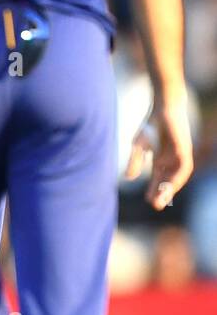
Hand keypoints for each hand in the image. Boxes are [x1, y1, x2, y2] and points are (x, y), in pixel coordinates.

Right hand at [125, 96, 193, 210]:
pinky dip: (177, 178)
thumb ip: (135, 161)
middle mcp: (171, 161)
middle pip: (167, 181)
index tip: (148, 202)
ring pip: (176, 177)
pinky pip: (184, 168)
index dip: (153, 190)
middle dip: (162, 194)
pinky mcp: (185, 151)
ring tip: (162, 199)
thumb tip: (128, 178)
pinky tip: (171, 185)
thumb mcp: (139, 146)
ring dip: (170, 189)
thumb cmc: (151, 124)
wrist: (163, 107)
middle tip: (156, 206)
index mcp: (160, 160)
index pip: (158, 179)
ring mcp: (179, 157)